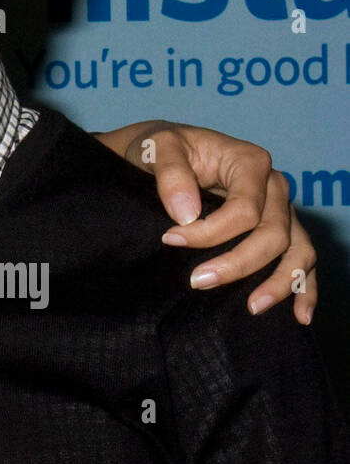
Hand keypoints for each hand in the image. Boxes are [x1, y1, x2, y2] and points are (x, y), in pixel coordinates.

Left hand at [95, 121, 315, 323]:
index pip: (245, 210)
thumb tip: (186, 214)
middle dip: (238, 263)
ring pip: (298, 250)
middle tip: (197, 282)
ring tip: (253, 307)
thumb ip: (171, 175)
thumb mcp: (157, 148)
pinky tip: (299, 315)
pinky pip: (303, 258)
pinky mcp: (280, 228)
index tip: (170, 239)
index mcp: (250, 162)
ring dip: (280, 282)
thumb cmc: (161, 148)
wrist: (162, 152)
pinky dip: (305, 287)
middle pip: (273, 234)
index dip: (210, 232)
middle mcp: (274, 186)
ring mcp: (281, 208)